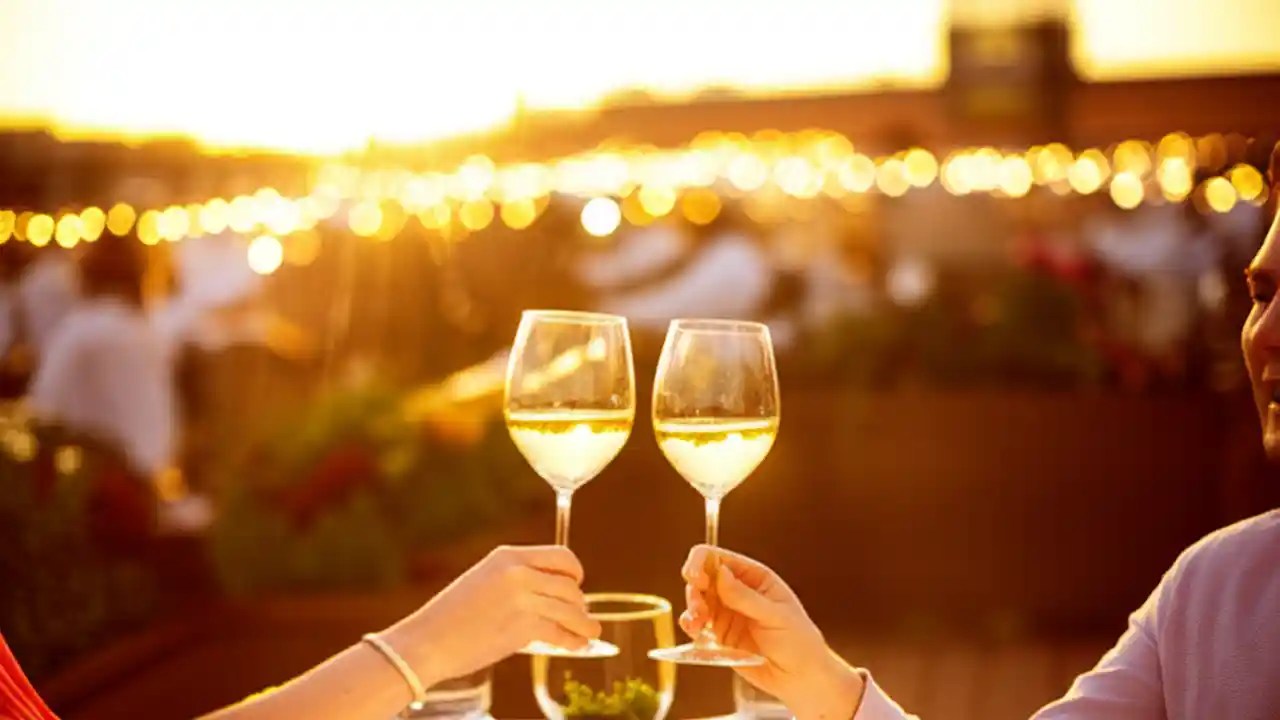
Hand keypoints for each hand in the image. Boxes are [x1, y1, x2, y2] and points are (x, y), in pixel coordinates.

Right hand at [387, 545, 600, 684]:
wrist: (427, 642)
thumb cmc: (450, 619)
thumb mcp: (484, 582)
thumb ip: (516, 583)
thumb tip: (550, 596)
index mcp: (508, 556)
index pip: (560, 556)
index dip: (574, 572)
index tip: (577, 584)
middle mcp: (519, 571)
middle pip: (569, 585)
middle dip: (579, 603)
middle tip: (580, 615)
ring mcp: (523, 597)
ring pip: (571, 609)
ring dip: (584, 623)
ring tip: (589, 632)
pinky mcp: (524, 625)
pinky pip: (562, 632)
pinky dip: (574, 641)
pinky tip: (578, 645)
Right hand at [681, 545, 863, 719]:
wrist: (801, 677)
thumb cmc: (798, 641)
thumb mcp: (776, 616)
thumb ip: (745, 597)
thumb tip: (719, 572)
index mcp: (754, 577)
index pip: (719, 558)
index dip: (701, 563)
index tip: (695, 578)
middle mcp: (736, 591)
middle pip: (702, 578)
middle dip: (695, 591)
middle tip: (699, 610)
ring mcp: (726, 613)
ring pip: (697, 601)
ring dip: (692, 609)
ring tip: (697, 625)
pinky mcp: (719, 635)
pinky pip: (697, 625)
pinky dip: (691, 626)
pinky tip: (695, 632)